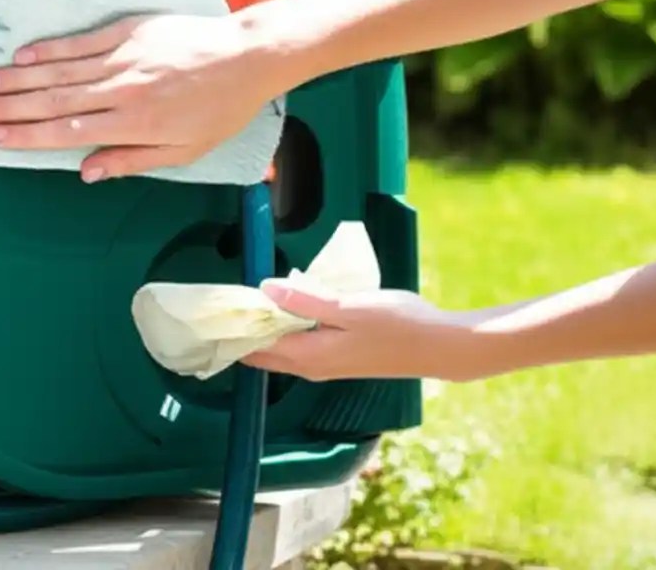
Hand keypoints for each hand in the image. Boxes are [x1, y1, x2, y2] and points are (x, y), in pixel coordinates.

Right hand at [0, 14, 291, 182]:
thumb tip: (86, 172)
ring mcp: (122, 57)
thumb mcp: (183, 151)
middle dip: (9, 108)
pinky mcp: (127, 31)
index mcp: (134, 124)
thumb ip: (131, 160)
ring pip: (60, 70)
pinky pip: (81, 42)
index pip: (67, 132)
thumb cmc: (219, 110)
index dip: (27, 137)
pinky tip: (23, 56)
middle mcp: (121, 90)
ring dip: (18, 78)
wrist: (247, 56)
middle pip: (53, 100)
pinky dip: (50, 49)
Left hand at [243, 279, 488, 381]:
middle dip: (243, 330)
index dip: (233, 329)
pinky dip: (287, 327)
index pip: (254, 347)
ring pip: (282, 347)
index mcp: (306, 356)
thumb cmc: (397, 326)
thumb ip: (305, 300)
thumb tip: (265, 289)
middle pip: (263, 351)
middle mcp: (311, 366)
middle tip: (224, 300)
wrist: (440, 346)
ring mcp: (326, 364)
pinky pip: (300, 343)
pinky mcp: (340, 357)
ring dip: (265, 327)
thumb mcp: (347, 307)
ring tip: (249, 298)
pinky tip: (290, 305)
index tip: (214, 307)